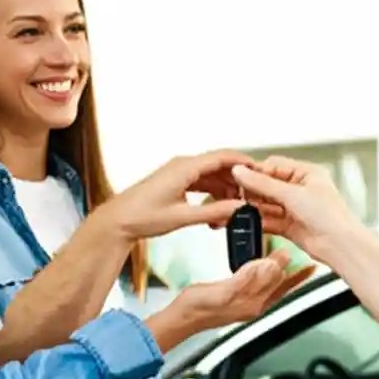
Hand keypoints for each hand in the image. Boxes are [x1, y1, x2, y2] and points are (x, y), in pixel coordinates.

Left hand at [98, 150, 254, 239]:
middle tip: (252, 195)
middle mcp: (182, 165)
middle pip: (220, 165)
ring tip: (236, 208)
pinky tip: (218, 209)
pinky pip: (201, 182)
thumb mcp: (183, 217)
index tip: (261, 170)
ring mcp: (178, 173)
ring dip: (225, 189)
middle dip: (237, 180)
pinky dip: (213, 193)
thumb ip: (213, 211)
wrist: (117, 222)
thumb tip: (238, 209)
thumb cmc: (142, 216)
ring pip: (211, 175)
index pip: (223, 156)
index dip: (244, 162)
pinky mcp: (175, 182)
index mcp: (185, 167)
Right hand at [179, 250, 313, 322]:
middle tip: (304, 258)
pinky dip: (265, 277)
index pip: (277, 281)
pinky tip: (262, 271)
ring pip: (271, 287)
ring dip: (283, 275)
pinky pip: (258, 287)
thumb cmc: (196, 309)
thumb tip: (266, 267)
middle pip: (279, 285)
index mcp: (252, 302)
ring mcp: (245, 303)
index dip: (288, 266)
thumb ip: (245, 280)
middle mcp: (253, 304)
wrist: (181, 320)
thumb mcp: (221, 291)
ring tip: (294, 266)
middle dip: (292, 272)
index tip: (298, 254)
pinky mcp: (236, 300)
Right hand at [230, 157, 363, 262]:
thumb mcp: (292, 194)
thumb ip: (263, 184)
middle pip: (269, 185)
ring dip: (255, 206)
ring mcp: (296, 208)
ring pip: (268, 203)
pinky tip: (249, 221)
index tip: (238, 176)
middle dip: (253, 190)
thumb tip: (241, 172)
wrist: (340, 246)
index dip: (256, 171)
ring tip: (240, 208)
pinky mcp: (291, 226)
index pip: (275, 165)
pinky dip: (259, 221)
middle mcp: (301, 190)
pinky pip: (270, 220)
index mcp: (307, 173)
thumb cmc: (330, 216)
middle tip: (237, 194)